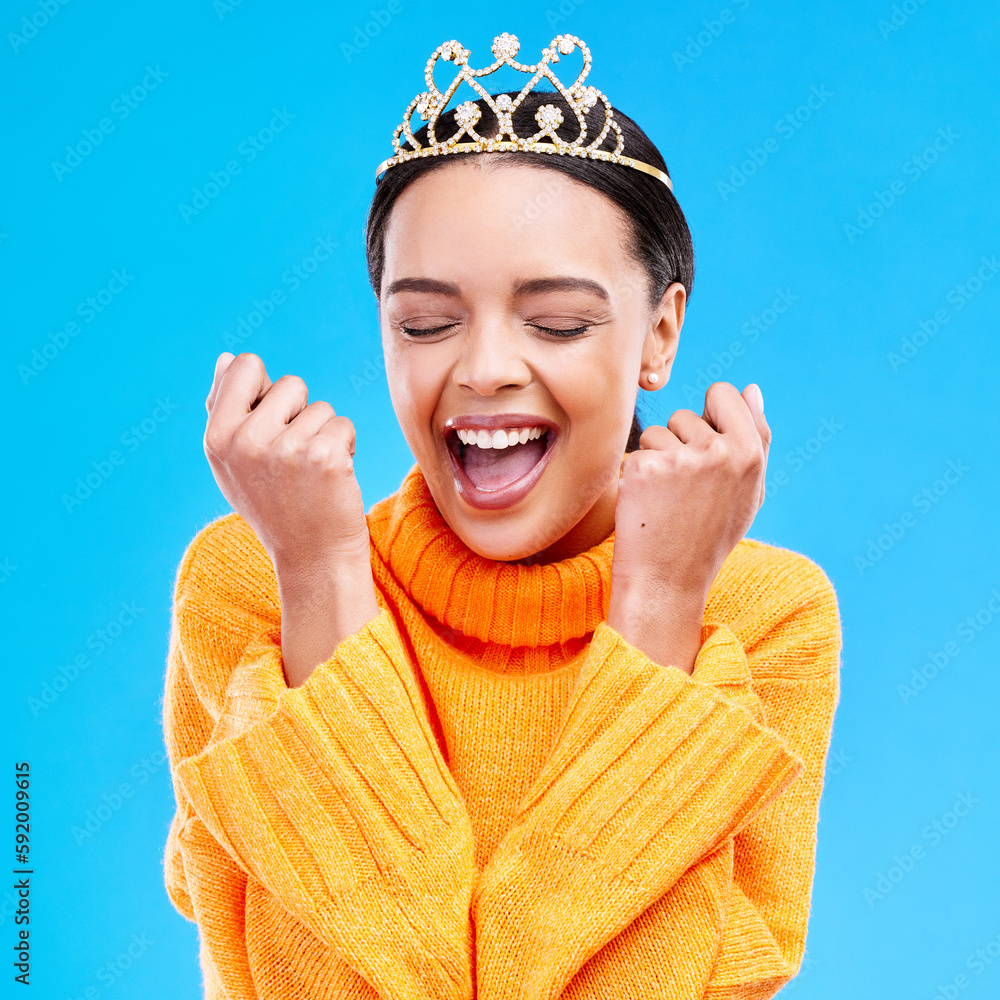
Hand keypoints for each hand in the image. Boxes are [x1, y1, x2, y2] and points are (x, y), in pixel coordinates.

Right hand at [203, 352, 370, 566]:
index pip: (245, 365)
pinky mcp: (324, 456)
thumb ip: (227, 408)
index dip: (267, 390)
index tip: (271, 426)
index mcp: (217, 437)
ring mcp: (285, 448)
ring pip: (321, 407)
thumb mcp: (235, 461)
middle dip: (301, 415)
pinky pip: (343, 424)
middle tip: (294, 460)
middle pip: (291, 384)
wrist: (312, 558)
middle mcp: (246, 440)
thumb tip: (226, 357)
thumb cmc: (275, 505)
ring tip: (312, 473)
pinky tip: (332, 479)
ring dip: (324, 434)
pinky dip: (345, 447)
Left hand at [607, 382, 769, 673]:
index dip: (708, 416)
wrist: (668, 582)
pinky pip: (634, 452)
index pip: (723, 393)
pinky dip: (635, 476)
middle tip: (685, 491)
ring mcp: (681, 458)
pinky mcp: (644, 467)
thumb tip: (752, 388)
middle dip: (681, 444)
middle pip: (685, 414)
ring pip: (657, 432)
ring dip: (656, 458)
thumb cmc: (708, 537)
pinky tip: (646, 505)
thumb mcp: (748, 492)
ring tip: (667, 499)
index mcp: (750, 452)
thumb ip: (755, 437)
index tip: (704, 451)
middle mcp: (719, 451)